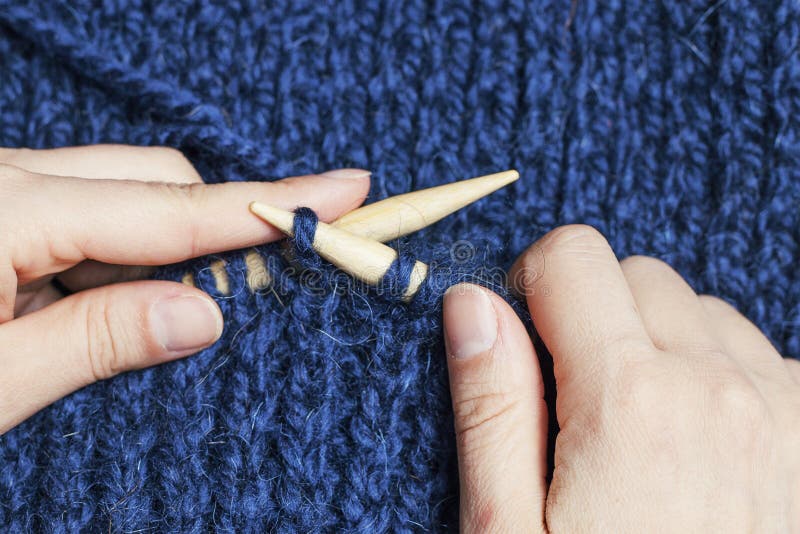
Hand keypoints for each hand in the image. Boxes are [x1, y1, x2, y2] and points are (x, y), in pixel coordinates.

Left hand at [0, 144, 369, 433]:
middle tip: (252, 296)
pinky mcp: (2, 210)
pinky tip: (112, 307)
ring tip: (158, 319)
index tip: (346, 191)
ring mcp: (5, 188)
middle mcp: (9, 178)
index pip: (169, 208)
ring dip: (161, 254)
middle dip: (213, 233)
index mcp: (6, 209)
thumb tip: (205, 315)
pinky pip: (86, 214)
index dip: (264, 205)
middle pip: (153, 182)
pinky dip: (120, 258)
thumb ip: (100, 338)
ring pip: (122, 194)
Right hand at [442, 225, 799, 531]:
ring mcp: (784, 411)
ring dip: (662, 342)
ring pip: (703, 310)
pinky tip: (698, 438)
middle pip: (640, 275)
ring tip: (640, 425)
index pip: (574, 257)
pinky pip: (761, 354)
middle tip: (577, 398)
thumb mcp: (508, 530)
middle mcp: (720, 389)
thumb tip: (471, 303)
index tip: (526, 333)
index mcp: (629, 401)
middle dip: (596, 313)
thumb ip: (491, 402)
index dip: (533, 283)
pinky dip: (720, 372)